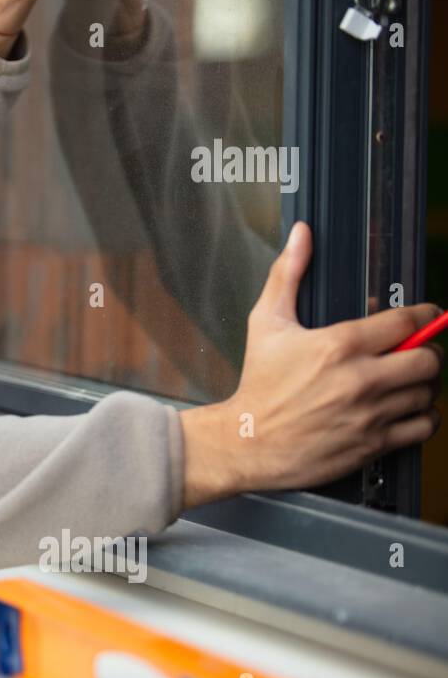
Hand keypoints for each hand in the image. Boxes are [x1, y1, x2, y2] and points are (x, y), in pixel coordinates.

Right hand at [180, 222, 443, 507]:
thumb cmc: (258, 384)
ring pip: (429, 392)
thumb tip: (301, 234)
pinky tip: (407, 409)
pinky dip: (424, 417)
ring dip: (424, 384)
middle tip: (416, 352)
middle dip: (428, 351)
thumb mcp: (266, 323)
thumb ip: (288, 275)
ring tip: (407, 381)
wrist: (248, 441)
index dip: (426, 315)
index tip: (427, 316)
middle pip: (430, 358)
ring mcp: (369, 414)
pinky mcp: (373, 443)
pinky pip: (424, 426)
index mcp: (339, 344)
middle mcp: (360, 379)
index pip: (409, 321)